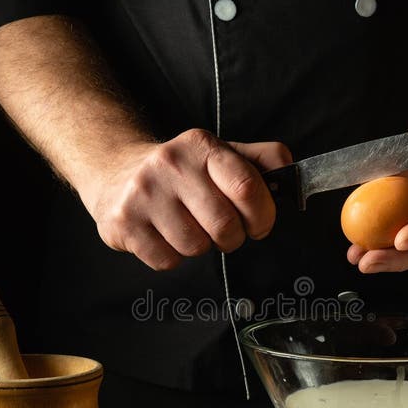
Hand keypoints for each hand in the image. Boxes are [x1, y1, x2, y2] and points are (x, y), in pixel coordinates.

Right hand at [83, 128, 290, 269]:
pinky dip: (172, 257)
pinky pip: (168, 261)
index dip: (262, 216)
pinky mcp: (124, 223)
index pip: (247, 188)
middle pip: (225, 227)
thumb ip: (261, 160)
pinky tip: (164, 236)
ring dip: (199, 247)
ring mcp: (144, 194)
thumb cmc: (182, 172)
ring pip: (196, 247)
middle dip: (231, 238)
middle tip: (222, 231)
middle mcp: (170, 165)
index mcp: (202, 147)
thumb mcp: (221, 154)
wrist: (117, 174)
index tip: (258, 224)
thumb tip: (290, 174)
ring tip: (188, 228)